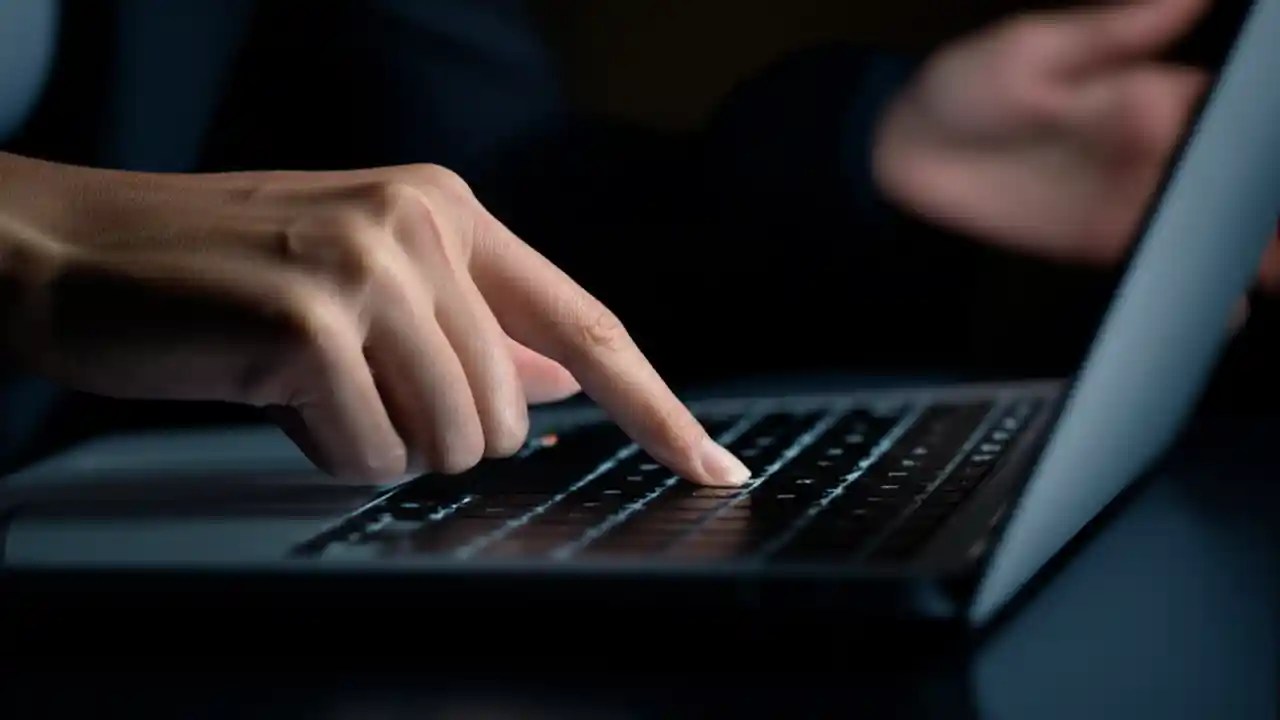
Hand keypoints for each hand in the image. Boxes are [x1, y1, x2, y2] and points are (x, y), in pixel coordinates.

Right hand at [0, 154, 749, 485]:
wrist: (79, 252)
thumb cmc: (231, 277)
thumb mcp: (371, 284)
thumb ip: (476, 330)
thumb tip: (566, 385)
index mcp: (449, 211)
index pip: (586, 325)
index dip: (658, 407)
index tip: (714, 466)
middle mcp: (422, 225)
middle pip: (508, 414)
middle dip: (437, 434)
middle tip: (352, 390)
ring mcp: (368, 268)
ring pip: (449, 440)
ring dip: (379, 442)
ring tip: (309, 385)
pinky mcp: (310, 323)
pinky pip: (369, 453)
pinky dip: (324, 451)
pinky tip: (272, 394)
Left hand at [872, 0, 1279, 283]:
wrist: (906, 154)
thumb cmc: (965, 85)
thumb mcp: (1034, 50)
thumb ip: (1115, 32)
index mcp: (1152, 95)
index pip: (1237, 116)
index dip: (1266, 141)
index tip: (1277, 166)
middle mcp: (1155, 150)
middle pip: (1235, 180)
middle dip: (1265, 208)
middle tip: (1278, 238)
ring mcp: (1133, 201)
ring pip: (1210, 226)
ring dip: (1252, 250)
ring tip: (1273, 270)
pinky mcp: (1102, 244)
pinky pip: (1160, 264)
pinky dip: (1198, 287)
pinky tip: (1231, 310)